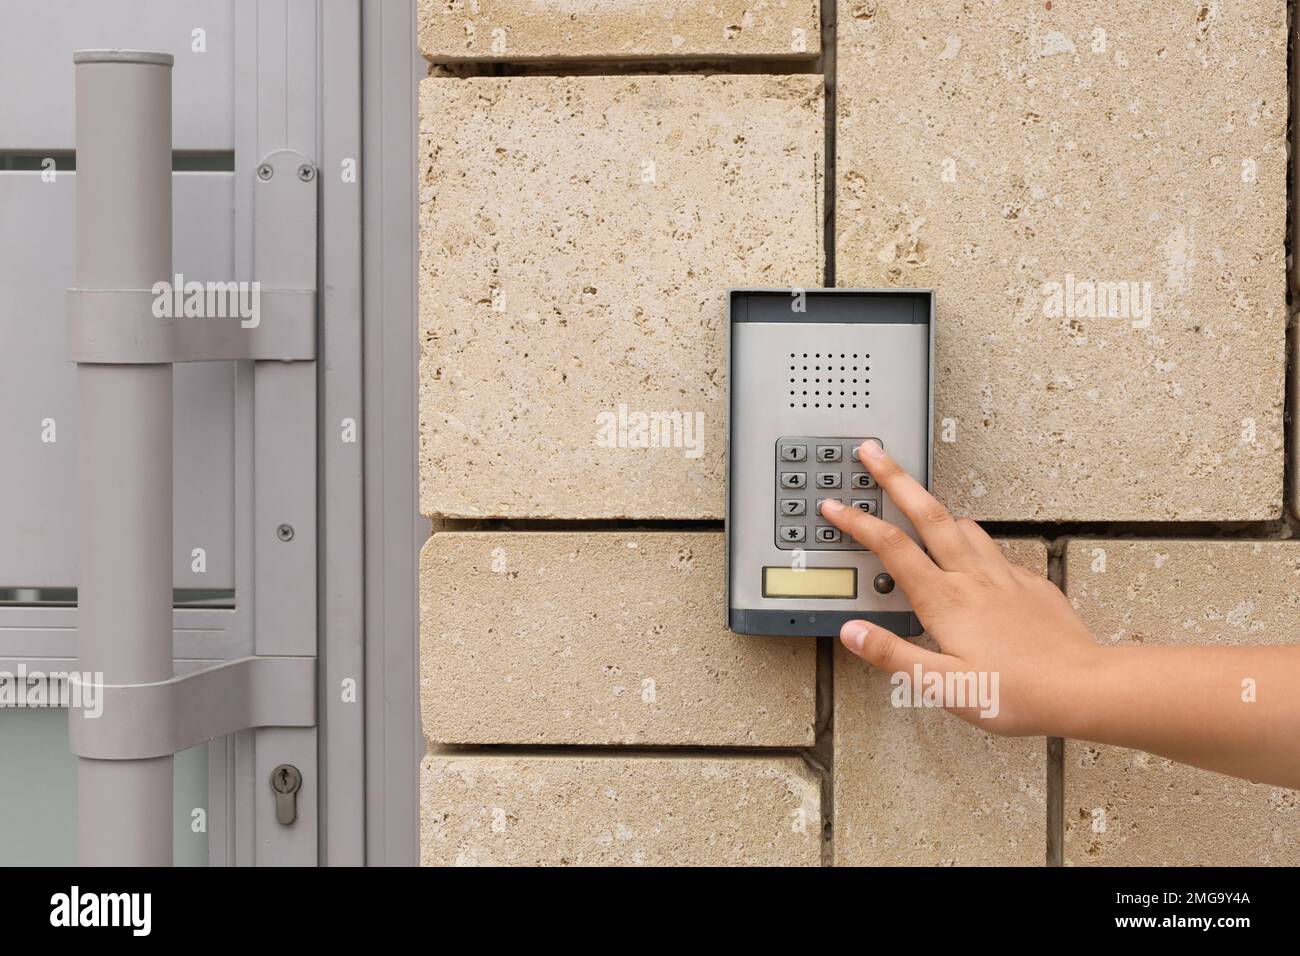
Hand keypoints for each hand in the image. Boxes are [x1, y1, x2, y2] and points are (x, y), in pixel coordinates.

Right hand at [820, 441, 1099, 736]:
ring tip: (921, 497)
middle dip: (896, 478)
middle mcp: (973, 578)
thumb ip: (892, 654)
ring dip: (937, 506)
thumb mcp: (942, 684)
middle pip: (927, 513)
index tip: (835, 506)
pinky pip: (997, 552)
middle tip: (875, 452)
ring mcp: (1005, 576)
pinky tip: (977, 558)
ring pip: (965, 526)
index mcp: (944, 600)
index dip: (858, 522)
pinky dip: (976, 543)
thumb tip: (852, 631)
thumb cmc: (1016, 691)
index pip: (891, 547)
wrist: (1082, 687)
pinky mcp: (1032, 585)